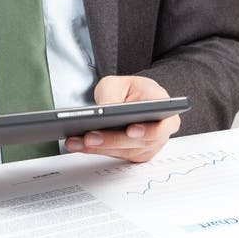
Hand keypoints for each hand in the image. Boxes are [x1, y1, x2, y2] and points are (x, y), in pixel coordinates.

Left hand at [64, 75, 180, 162]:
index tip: (130, 131)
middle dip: (111, 140)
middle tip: (89, 137)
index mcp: (163, 107)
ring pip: (124, 151)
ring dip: (98, 148)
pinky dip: (95, 150)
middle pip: (138, 142)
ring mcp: (148, 145)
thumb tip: (104, 110)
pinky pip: (115, 154)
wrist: (129, 98)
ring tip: (76, 141)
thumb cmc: (129, 89)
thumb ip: (112, 94)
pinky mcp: (134, 154)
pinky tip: (78, 144)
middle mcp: (160, 130)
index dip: (148, 131)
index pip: (163, 124)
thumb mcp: (116, 83)